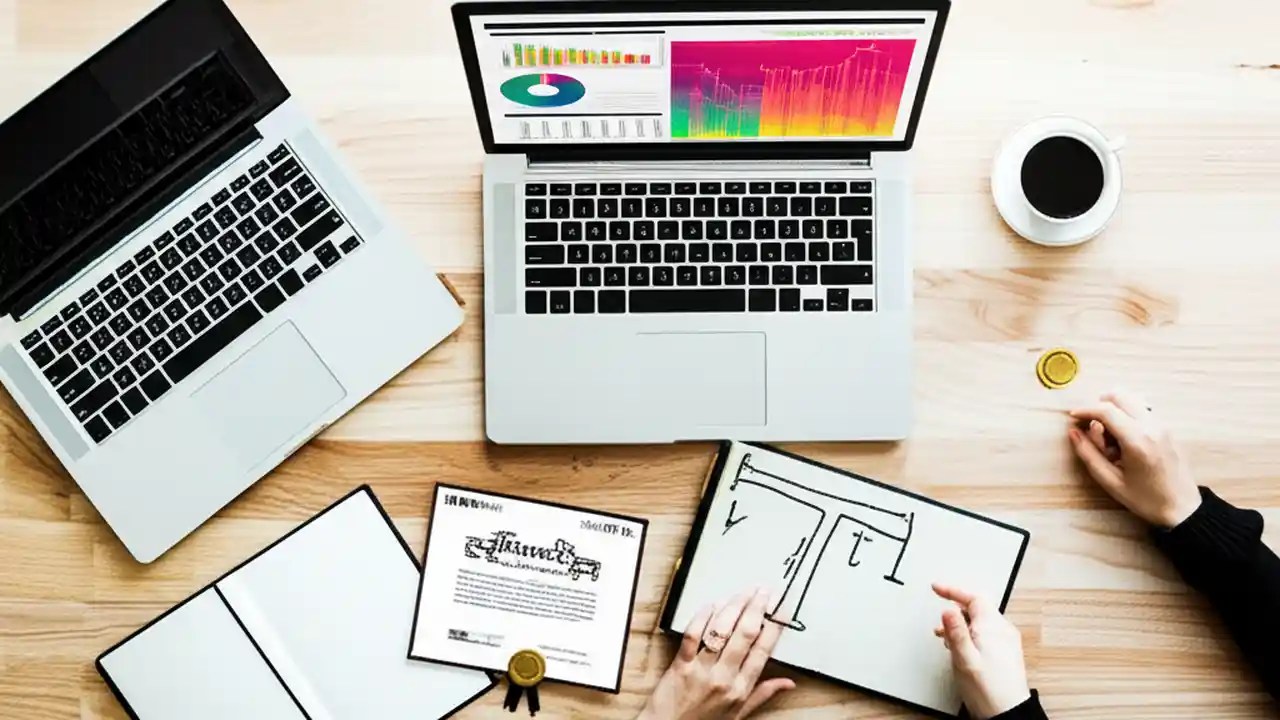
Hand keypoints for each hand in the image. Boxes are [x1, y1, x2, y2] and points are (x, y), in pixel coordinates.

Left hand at [638, 588, 793, 719]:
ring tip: (742, 592)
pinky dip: (702, 617)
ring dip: (734, 606)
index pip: (763, 650)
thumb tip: (788, 682)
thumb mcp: (739, 714)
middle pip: (745, 634)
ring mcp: (701, 669)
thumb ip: (763, 693)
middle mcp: (724, 677)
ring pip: (721, 630)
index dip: (775, 625)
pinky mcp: (680, 664)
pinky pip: (693, 635)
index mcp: (741, 688)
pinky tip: (712, 604)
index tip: (781, 608)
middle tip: (764, 591)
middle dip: (757, 608)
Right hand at [932, 583, 1029, 719]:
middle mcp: (1002, 630)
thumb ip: (956, 632)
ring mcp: (1006, 641)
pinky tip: (962, 647)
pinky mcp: (1006, 651)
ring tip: (946, 638)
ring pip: (981, 621)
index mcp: (992, 628)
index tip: (937, 588)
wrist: (1008, 713)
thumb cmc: (988, 691)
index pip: (973, 597)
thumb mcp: (965, 660)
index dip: (953, 590)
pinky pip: (986, 632)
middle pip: (978, 607)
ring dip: (962, 624)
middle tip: (940, 620)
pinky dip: (971, 633)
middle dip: (956, 610)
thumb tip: (947, 610)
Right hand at [1067, 389, 1201, 528]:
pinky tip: (1125, 437)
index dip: (1085, 410)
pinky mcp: (1168, 428)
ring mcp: (1163, 425)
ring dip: (1116, 409)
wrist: (1182, 508)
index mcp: (1137, 440)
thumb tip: (1074, 432)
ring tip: (1111, 436)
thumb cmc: (1146, 499)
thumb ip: (1088, 454)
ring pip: (1133, 399)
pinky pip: (1143, 409)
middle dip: (1100, 405)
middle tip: (1092, 426)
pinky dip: (1128, 414)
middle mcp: (1152, 427)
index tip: (1073, 416)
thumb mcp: (1110, 481)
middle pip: (1120, 396)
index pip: (1106, 410)